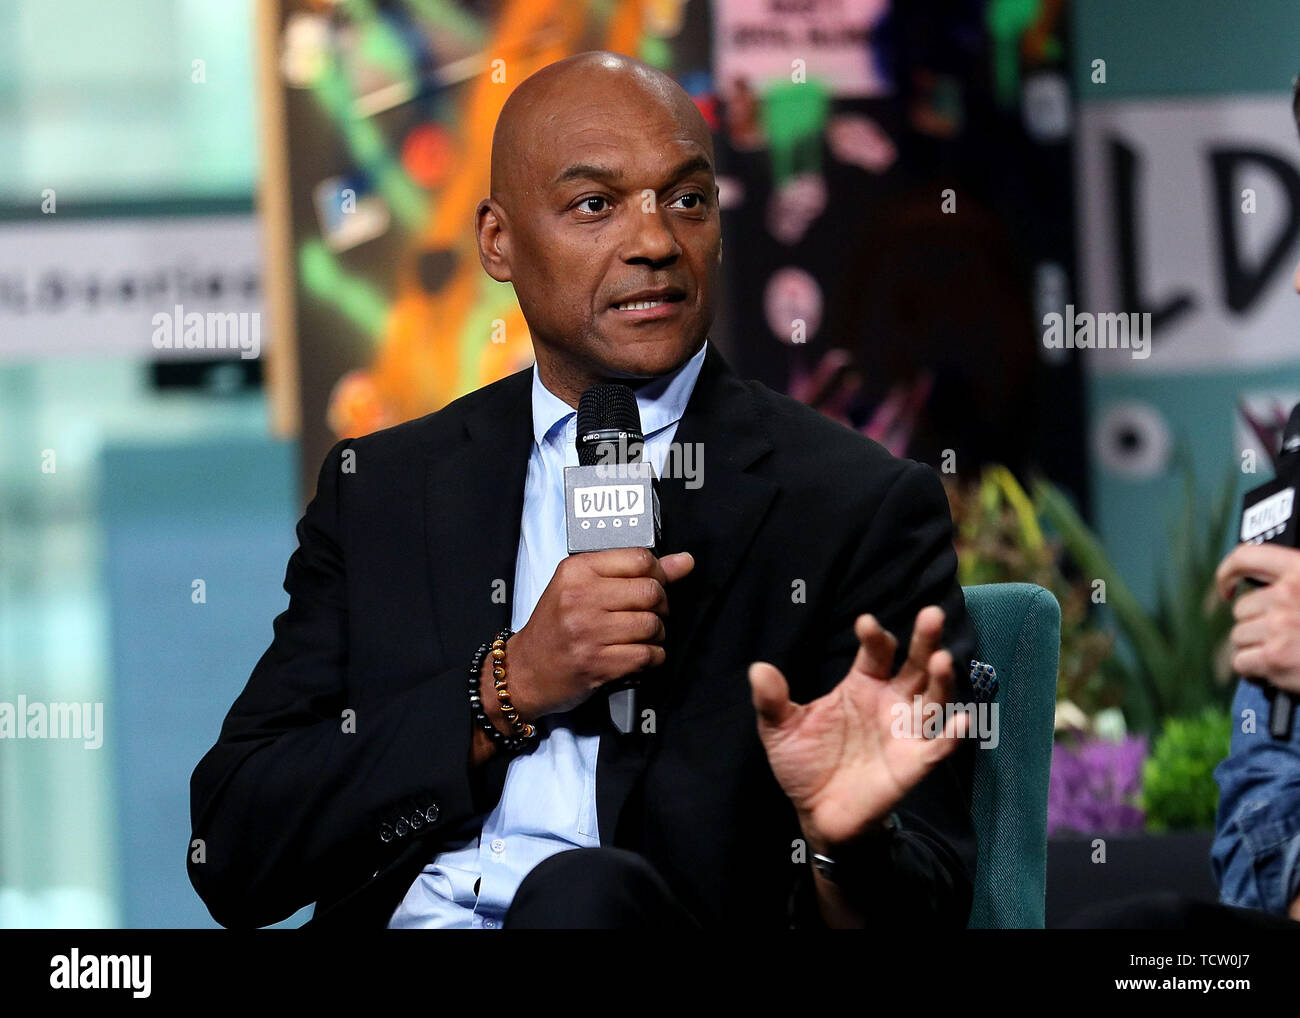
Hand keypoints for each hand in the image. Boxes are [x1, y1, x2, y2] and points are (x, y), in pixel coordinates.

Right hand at [500, 548, 694, 722]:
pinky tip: (640, 654)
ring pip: (652, 624)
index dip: (657, 573)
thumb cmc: (555, 626)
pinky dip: (653, 656)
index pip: (639, 558)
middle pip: (651, 591)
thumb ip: (631, 571)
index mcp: (577, 571)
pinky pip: (647, 655)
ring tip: (642, 635)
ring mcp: (589, 632)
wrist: (525, 671)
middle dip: (660, 605)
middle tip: (650, 613)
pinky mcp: (598, 664)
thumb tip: (685, 561)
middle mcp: (581, 598)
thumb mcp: (582, 587)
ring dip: (657, 633)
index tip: (653, 584)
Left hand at [748, 605, 967, 851]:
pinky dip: (952, 735)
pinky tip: (962, 720)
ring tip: (941, 659)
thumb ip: (771, 701)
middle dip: (924, 641)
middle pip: (915, 665)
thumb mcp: (780, 730)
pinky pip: (938, 747)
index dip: (873, 636)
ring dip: (940, 680)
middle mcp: (891, 701)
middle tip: (931, 614)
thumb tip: (758, 668)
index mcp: (862, 685)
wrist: (817, 813)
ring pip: (933, 699)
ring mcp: (905, 732)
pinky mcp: (914, 764)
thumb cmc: (804, 763)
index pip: (875, 653)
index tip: (865, 623)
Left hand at [1215, 544, 1299, 692]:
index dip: (1229, 572)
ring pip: (1240, 636)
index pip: (1246, 558)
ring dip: (1257, 647)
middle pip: (1242, 608)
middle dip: (1258, 624)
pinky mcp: (1274, 657)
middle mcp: (1286, 595)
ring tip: (1286, 652)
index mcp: (1299, 570)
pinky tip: (1275, 669)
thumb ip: (1295, 584)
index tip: (1227, 587)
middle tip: (1284, 635)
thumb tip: (1268, 591)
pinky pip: (1241, 661)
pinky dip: (1253, 669)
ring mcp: (1278, 626)